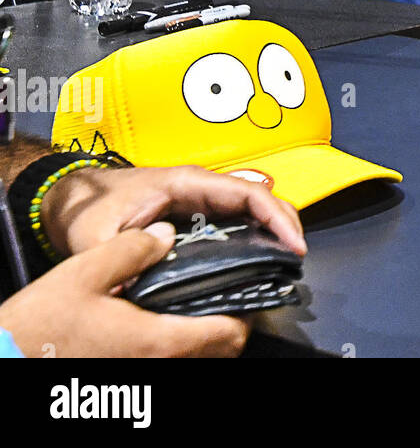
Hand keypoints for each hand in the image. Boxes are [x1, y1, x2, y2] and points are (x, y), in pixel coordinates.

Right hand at [0, 223, 249, 356]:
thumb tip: (166, 235)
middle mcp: (157, 369)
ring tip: (198, 301)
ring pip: (196, 361)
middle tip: (225, 290)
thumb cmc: (34, 328)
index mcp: (156, 343)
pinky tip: (162, 320)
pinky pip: (169, 365)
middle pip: (220, 353)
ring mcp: (141, 381)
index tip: (246, 285)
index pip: (230, 335)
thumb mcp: (82, 274)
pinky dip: (179, 346)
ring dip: (205, 335)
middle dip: (231, 322)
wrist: (1, 359)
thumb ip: (132, 249)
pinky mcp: (126, 385)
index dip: (246, 309)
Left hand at [41, 164, 306, 258]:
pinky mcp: (196, 211)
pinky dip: (257, 233)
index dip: (276, 217)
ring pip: (252, 207)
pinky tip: (260, 257)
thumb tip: (145, 283)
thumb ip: (122, 256)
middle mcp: (201, 186)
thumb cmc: (87, 207)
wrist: (73, 196)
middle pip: (260, 197)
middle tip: (298, 256)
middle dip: (285, 223)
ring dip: (274, 228)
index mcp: (187, 183)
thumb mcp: (97, 236)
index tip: (293, 244)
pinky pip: (237, 218)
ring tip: (285, 259)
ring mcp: (201, 197)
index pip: (247, 193)